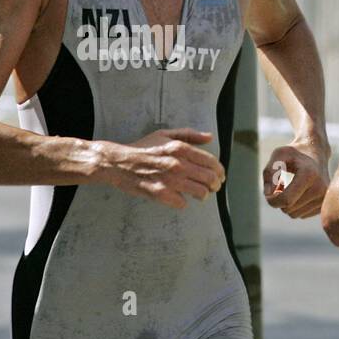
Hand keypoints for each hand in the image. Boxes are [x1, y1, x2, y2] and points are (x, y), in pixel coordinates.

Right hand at [105, 128, 224, 209]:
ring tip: (199, 194)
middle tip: (212, 187)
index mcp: (180, 148)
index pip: (211, 162)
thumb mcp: (165, 135)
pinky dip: (182, 202)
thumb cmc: (142, 148)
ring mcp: (170, 180)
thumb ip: (189, 135)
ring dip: (203, 195)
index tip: (219, 176)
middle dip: (215, 185)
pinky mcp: (161, 194)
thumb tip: (209, 137)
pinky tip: (178, 197)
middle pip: (210, 179)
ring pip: (201, 193)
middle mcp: (177, 164)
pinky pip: (182, 203)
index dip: (219, 171)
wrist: (119, 163)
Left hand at [263, 144, 328, 218]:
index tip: (268, 193)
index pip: (286, 200)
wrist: (316, 153)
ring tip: (290, 187)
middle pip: (288, 209)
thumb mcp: (278, 155)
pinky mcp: (324, 205)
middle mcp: (320, 188)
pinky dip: (295, 207)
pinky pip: (301, 215)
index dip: (272, 200)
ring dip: (287, 204)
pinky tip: (299, 193)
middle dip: (279, 200)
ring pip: (294, 215)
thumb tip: (268, 195)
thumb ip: (269, 172)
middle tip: (281, 184)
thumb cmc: (294, 154)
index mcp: (309, 174)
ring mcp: (324, 198)